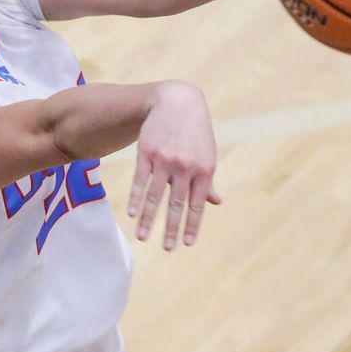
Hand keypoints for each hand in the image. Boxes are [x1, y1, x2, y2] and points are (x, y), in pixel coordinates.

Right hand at [127, 81, 219, 250]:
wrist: (177, 101)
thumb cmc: (195, 132)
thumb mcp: (207, 154)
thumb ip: (207, 181)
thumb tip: (217, 203)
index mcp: (204, 170)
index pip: (197, 205)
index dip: (191, 226)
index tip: (187, 244)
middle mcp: (185, 167)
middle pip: (176, 204)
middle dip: (171, 229)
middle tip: (167, 249)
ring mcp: (165, 160)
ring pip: (156, 196)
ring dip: (149, 220)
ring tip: (143, 239)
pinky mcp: (147, 153)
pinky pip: (141, 181)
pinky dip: (137, 199)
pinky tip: (133, 214)